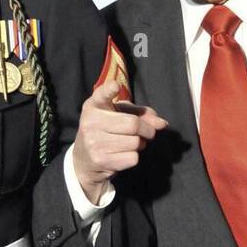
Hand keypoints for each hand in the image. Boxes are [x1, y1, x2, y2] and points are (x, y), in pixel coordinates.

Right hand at [72, 80, 167, 202]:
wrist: (85, 160)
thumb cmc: (106, 132)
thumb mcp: (118, 115)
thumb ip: (140, 113)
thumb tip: (161, 123)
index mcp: (94, 106)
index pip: (101, 95)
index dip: (109, 90)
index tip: (115, 86)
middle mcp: (90, 122)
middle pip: (133, 123)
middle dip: (147, 130)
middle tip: (147, 132)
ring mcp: (94, 142)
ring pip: (135, 142)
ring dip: (139, 144)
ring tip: (129, 144)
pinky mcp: (101, 160)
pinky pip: (132, 158)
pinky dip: (133, 157)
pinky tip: (123, 155)